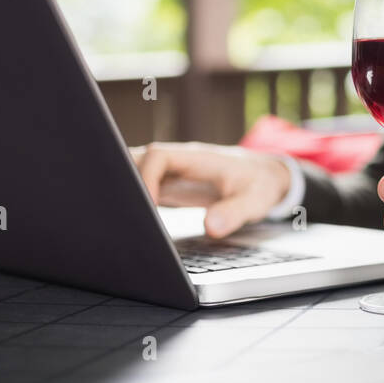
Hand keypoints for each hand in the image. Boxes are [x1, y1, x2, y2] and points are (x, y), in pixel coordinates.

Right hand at [130, 141, 291, 237]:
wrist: (264, 175)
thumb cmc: (259, 184)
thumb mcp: (255, 201)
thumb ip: (234, 212)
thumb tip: (211, 227)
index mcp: (197, 159)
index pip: (158, 156)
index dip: (146, 177)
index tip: (148, 205)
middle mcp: (180, 161)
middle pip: (139, 158)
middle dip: (124, 179)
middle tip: (121, 211)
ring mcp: (172, 172)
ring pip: (136, 170)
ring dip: (125, 187)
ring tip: (119, 215)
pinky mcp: (170, 185)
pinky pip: (143, 184)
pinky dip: (132, 196)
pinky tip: (129, 216)